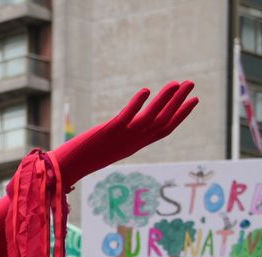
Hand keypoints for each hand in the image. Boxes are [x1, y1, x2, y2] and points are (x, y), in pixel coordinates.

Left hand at [52, 82, 197, 186]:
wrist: (66, 168)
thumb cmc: (83, 158)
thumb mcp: (109, 147)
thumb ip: (121, 138)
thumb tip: (124, 128)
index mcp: (135, 145)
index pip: (165, 129)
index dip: (181, 115)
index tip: (194, 100)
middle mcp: (133, 142)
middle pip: (163, 120)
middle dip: (180, 102)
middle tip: (192, 83)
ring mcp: (122, 137)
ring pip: (151, 117)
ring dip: (165, 99)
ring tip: (176, 83)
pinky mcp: (109, 132)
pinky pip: (127, 117)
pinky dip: (137, 104)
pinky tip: (146, 90)